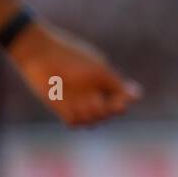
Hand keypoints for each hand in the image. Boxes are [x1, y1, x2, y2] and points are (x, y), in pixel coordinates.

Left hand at [8, 22, 142, 126]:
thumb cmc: (72, 57)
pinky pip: (74, 122)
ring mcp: (77, 101)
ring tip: (79, 100)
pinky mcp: (61, 107)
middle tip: (94, 99)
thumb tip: (138, 96)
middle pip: (108, 114)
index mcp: (104, 81)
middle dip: (105, 111)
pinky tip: (69, 104)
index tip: (117, 101)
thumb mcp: (99, 70)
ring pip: (92, 120)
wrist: (40, 54)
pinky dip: (75, 117)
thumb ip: (117, 85)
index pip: (120, 99)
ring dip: (89, 114)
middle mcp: (92, 93)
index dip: (121, 103)